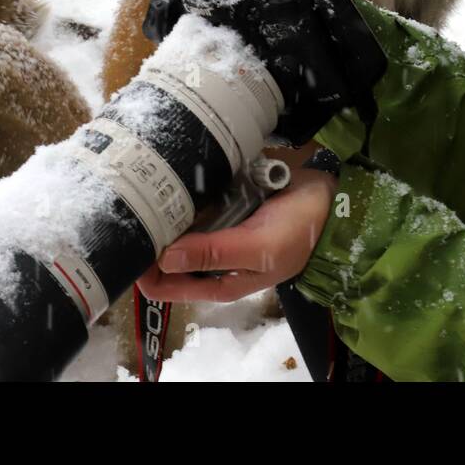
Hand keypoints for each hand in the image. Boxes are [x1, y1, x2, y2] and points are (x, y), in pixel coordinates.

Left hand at [135, 167, 337, 302]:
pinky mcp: (223, 209)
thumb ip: (213, 254)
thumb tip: (164, 259)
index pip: (163, 286)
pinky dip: (185, 194)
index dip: (144, 268)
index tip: (135, 240)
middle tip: (143, 205)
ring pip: (175, 226)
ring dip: (167, 211)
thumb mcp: (257, 248)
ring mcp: (216, 233)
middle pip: (163, 255)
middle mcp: (211, 261)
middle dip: (152, 234)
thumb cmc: (297, 231)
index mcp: (218, 282)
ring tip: (157, 186)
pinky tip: (179, 178)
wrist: (329, 200)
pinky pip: (193, 204)